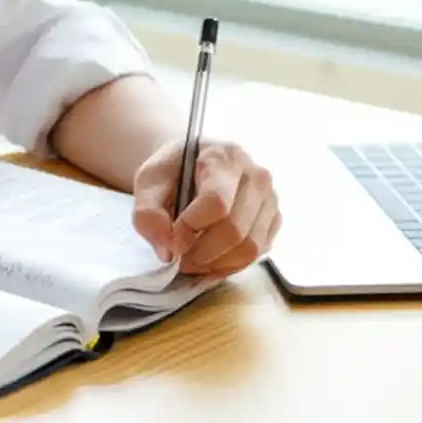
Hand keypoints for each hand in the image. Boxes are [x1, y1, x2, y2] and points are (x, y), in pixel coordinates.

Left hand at [132, 139, 281, 276]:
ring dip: (216, 264)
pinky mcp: (273, 219)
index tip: (171, 241)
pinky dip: (231, 265)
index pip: (216, 202)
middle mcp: (256, 176)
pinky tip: (209, 261)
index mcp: (223, 156)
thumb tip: (167, 251)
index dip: (190, 229)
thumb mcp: (148, 182)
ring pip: (250, 247)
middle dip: (202, 253)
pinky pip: (258, 254)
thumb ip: (148, 213)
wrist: (194, 162)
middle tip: (179, 259)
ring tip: (191, 262)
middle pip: (235, 229)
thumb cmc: (172, 171)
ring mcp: (270, 199)